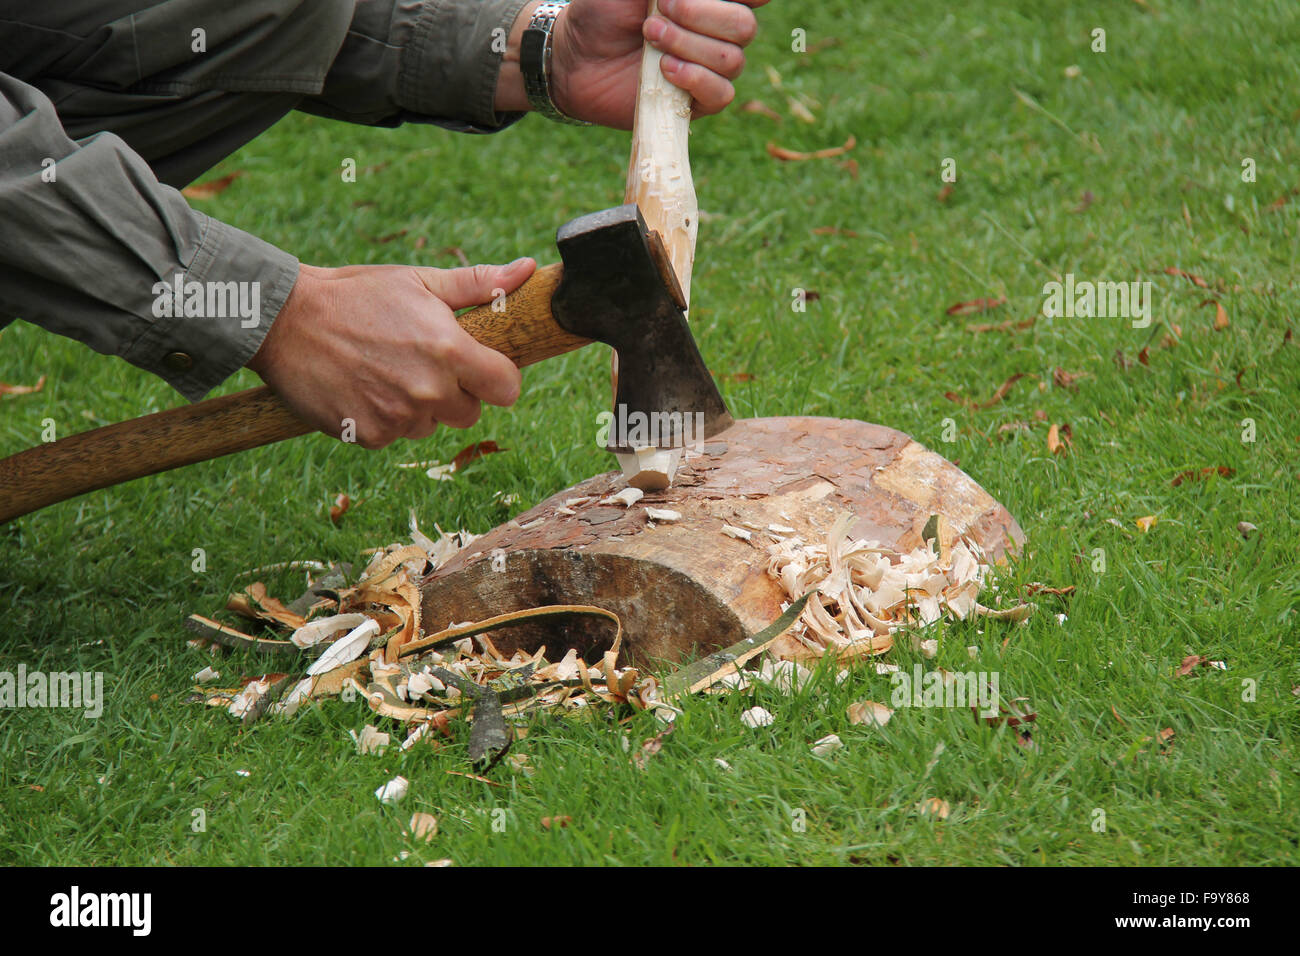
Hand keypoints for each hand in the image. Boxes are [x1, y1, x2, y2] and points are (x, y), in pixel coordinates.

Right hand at [247, 260, 533, 447]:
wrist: (284, 319)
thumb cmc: (357, 294)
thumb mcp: (419, 281)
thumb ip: (477, 284)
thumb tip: (526, 269)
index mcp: (449, 350)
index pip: (507, 388)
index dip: (497, 378)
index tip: (480, 367)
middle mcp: (428, 389)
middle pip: (470, 412)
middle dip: (454, 392)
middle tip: (419, 361)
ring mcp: (398, 417)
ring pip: (430, 425)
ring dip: (417, 407)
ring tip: (384, 370)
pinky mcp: (368, 435)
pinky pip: (393, 435)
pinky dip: (382, 418)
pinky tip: (362, 388)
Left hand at [497, 0, 765, 128]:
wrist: (575, 57)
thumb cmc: (603, 10)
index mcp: (710, 0)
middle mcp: (717, 32)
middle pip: (744, 26)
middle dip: (702, 15)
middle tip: (660, 11)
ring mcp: (710, 69)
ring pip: (732, 60)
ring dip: (689, 45)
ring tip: (650, 37)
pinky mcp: (697, 103)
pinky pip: (721, 94)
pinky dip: (695, 79)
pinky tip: (665, 69)